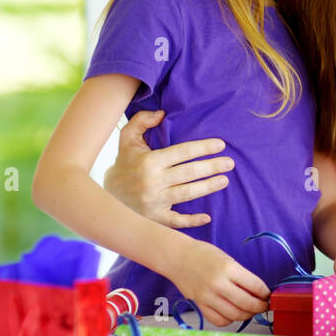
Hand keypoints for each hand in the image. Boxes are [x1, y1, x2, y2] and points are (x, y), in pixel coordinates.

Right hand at [104, 110, 233, 228]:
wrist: (106, 198)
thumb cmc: (124, 165)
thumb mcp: (127, 140)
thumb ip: (142, 121)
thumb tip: (162, 113)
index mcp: (149, 161)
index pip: (182, 152)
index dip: (203, 148)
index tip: (221, 145)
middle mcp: (153, 182)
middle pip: (188, 173)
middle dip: (211, 167)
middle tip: (230, 163)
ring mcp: (154, 202)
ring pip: (187, 194)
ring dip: (208, 187)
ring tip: (225, 180)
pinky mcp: (154, 219)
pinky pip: (176, 221)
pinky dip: (191, 221)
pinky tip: (207, 217)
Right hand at [162, 235, 269, 326]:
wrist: (177, 257)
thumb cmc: (203, 255)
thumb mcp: (227, 259)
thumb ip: (242, 276)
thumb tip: (258, 292)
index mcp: (229, 268)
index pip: (256, 286)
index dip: (266, 293)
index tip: (268, 295)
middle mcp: (219, 284)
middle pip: (247, 304)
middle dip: (260, 307)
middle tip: (263, 306)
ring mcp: (208, 297)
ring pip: (235, 315)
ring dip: (247, 315)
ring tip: (250, 310)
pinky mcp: (199, 305)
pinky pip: (218, 320)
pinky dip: (229, 320)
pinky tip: (232, 313)